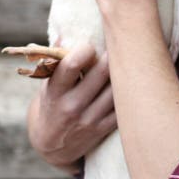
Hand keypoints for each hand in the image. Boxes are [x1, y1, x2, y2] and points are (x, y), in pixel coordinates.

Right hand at [27, 44, 115, 173]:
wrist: (52, 143)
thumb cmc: (53, 102)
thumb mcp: (48, 83)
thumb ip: (57, 60)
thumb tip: (66, 34)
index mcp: (55, 91)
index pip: (71, 65)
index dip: (85, 49)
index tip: (90, 45)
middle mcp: (71, 106)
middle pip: (102, 73)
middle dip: (112, 55)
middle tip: (119, 44)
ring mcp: (88, 119)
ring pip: (116, 89)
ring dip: (124, 72)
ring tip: (128, 59)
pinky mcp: (102, 128)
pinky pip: (122, 106)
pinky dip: (127, 92)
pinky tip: (129, 82)